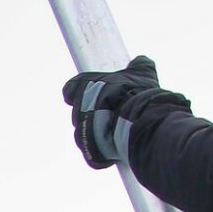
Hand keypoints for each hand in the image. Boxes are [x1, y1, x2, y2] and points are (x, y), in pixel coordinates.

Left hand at [60, 57, 188, 168]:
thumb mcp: (142, 73)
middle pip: (81, 111)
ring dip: (100, 130)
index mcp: (83, 85)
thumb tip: (141, 61)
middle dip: (96, 112)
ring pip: (87, 131)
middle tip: (114, 111)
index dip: (80, 91)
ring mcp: (81, 130)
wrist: (138, 120)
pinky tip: (118, 143)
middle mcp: (77, 108)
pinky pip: (92, 151)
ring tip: (119, 128)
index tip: (95, 94)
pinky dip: (103, 148)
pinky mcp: (88, 150)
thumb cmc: (136, 93)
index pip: (70, 89)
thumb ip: (139, 66)